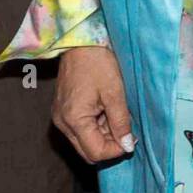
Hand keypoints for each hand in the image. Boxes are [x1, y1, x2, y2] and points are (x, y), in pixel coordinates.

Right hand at [52, 45, 134, 164]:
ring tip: (114, 112)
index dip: (116, 149)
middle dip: (109, 144)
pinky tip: (104, 109)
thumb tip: (127, 145)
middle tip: (125, 128)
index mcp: (73, 120)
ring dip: (103, 134)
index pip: (96, 152)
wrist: (80, 40)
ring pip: (84, 141)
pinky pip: (79, 129)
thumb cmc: (97, 61)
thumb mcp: (114, 92)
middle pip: (88, 151)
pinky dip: (94, 126)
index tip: (131, 138)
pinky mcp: (62, 111)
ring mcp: (60, 117)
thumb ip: (121, 121)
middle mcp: (62, 123)